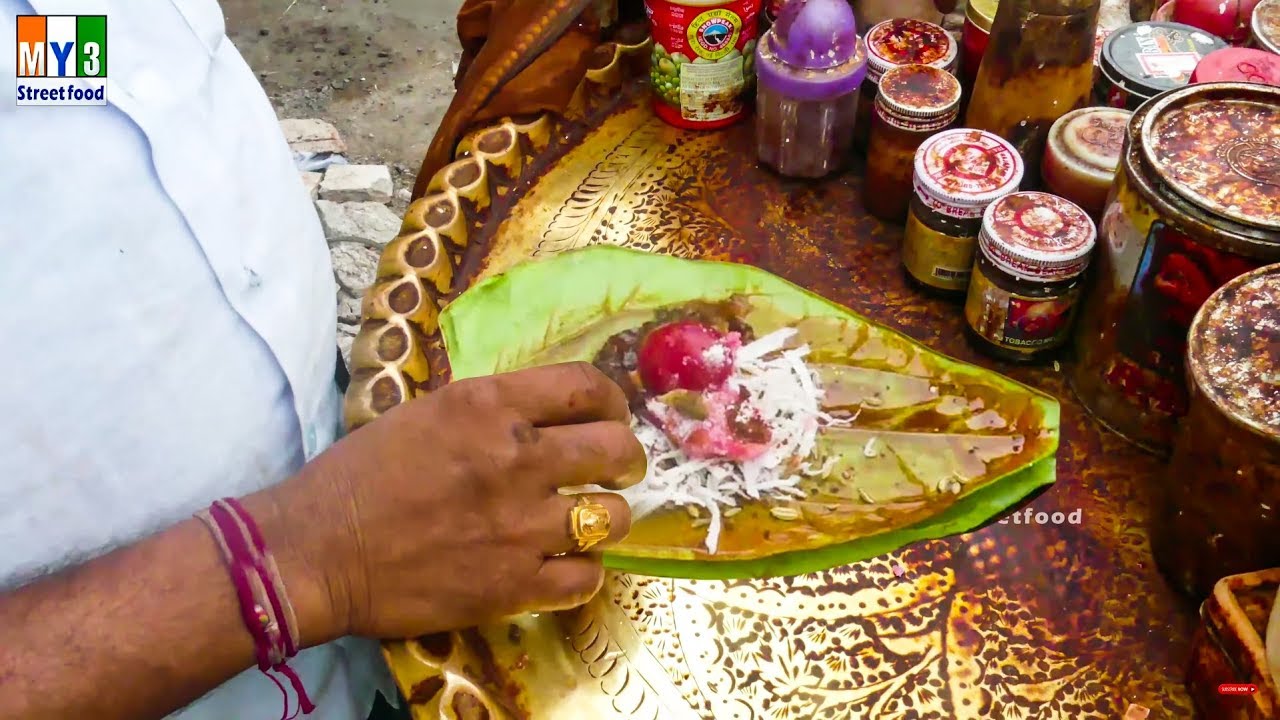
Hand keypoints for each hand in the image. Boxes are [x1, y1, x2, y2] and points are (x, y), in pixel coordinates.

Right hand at [270, 362, 646, 640]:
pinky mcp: (514, 585)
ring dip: (606, 518)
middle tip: (615, 470)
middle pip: (616, 450)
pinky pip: (587, 578)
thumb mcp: (427, 412)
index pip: (586, 389)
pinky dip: (583, 572)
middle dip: (625, 458)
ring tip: (589, 521)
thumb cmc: (359, 476)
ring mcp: (521, 526)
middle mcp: (517, 459)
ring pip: (613, 517)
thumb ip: (492, 411)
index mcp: (490, 406)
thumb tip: (544, 415)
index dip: (611, 403)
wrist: (316, 550)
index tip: (610, 417)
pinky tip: (566, 566)